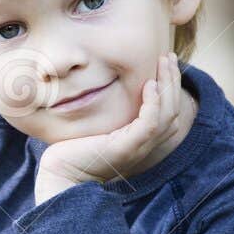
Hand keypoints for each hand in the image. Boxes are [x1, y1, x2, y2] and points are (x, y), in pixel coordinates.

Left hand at [35, 53, 187, 203]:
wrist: (60, 176)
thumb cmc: (71, 152)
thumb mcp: (96, 127)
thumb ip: (107, 113)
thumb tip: (102, 87)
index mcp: (140, 141)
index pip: (167, 113)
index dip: (171, 88)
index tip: (165, 64)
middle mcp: (144, 145)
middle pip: (172, 111)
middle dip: (173, 81)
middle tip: (170, 56)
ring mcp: (137, 147)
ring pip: (166, 115)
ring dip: (168, 86)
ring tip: (164, 63)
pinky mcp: (125, 148)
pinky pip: (149, 124)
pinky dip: (153, 103)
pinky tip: (150, 84)